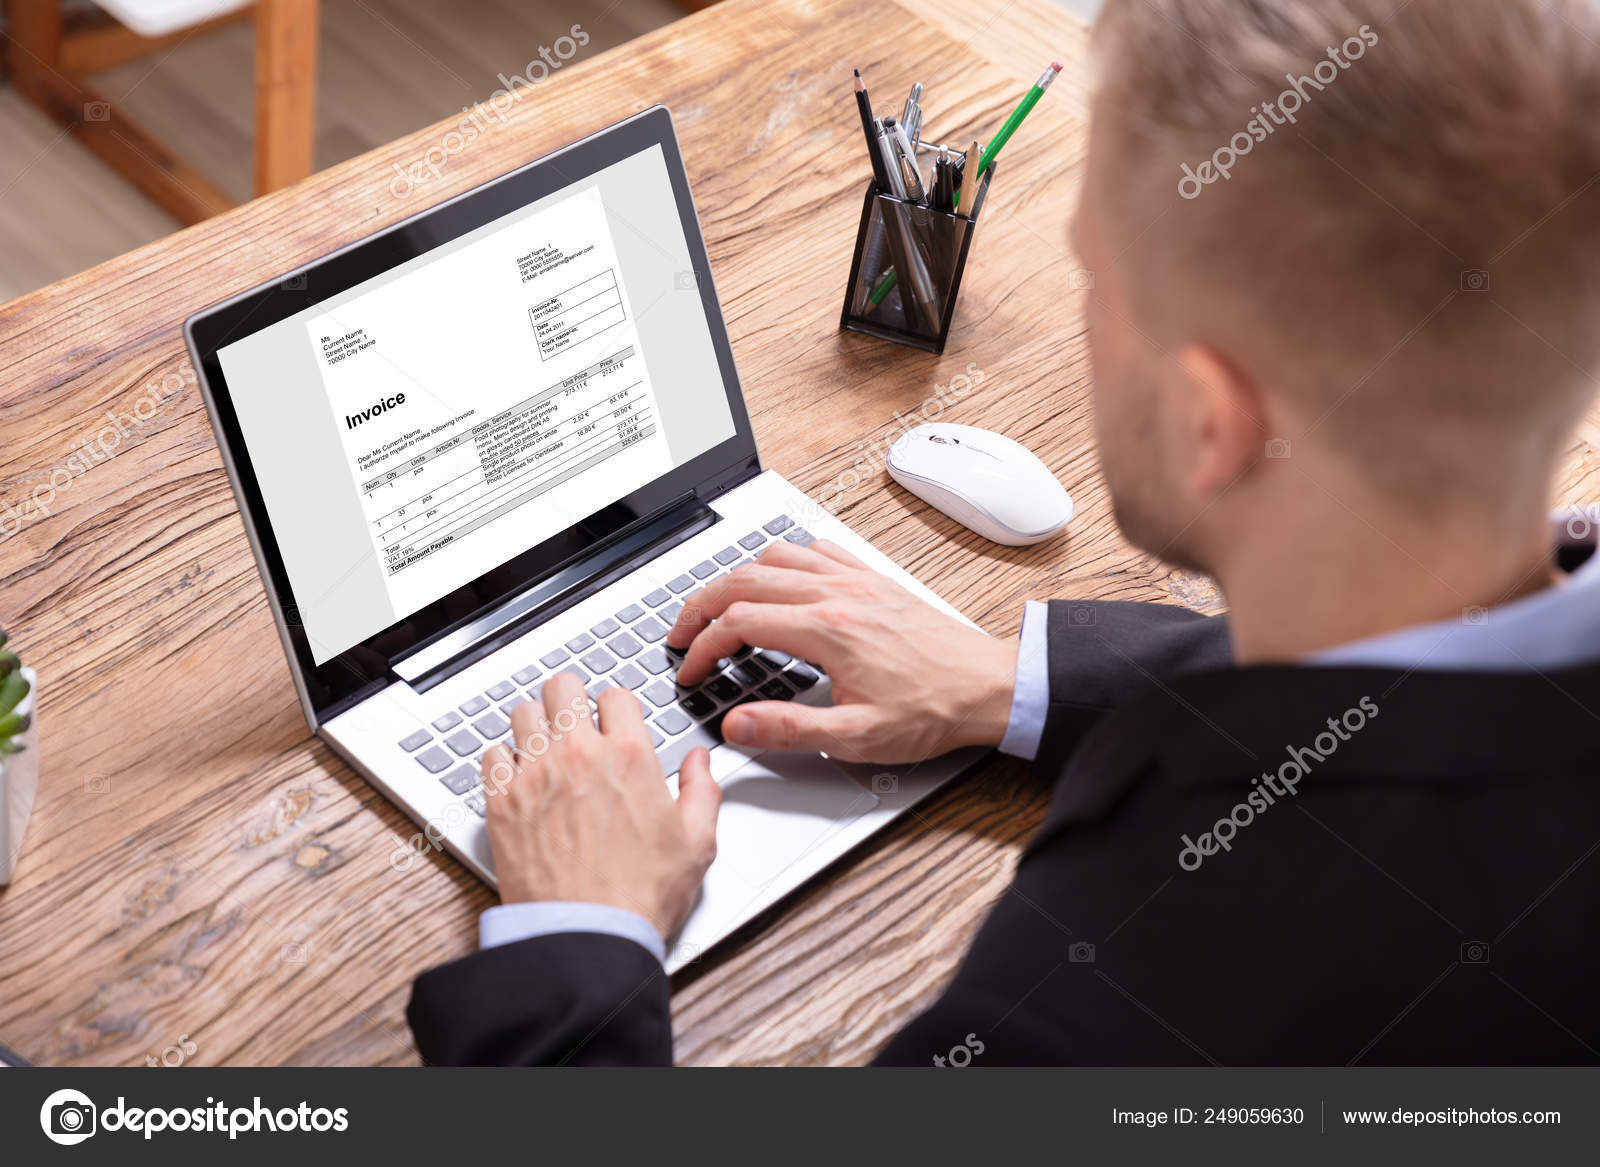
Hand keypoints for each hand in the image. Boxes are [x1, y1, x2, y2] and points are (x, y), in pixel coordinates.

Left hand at [479, 672, 720, 939]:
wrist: (588, 937)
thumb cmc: (640, 896)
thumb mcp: (697, 842)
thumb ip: (702, 790)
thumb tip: (699, 761)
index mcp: (629, 756)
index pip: (616, 695)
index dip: (618, 708)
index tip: (616, 725)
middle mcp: (578, 755)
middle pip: (562, 687)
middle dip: (572, 699)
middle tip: (577, 721)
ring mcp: (534, 776)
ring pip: (523, 712)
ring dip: (537, 724)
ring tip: (546, 746)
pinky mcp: (501, 802)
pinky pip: (491, 755)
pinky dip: (504, 760)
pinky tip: (519, 777)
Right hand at [666, 538, 1017, 763]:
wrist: (989, 686)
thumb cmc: (932, 710)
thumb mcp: (857, 737)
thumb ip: (790, 729)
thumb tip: (738, 723)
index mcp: (827, 630)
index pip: (738, 623)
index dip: (701, 647)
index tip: (691, 673)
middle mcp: (837, 595)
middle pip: (744, 579)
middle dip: (701, 605)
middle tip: (681, 634)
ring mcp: (855, 581)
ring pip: (775, 557)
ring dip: (736, 578)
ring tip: (718, 607)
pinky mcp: (872, 580)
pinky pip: (815, 551)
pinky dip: (783, 560)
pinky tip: (779, 581)